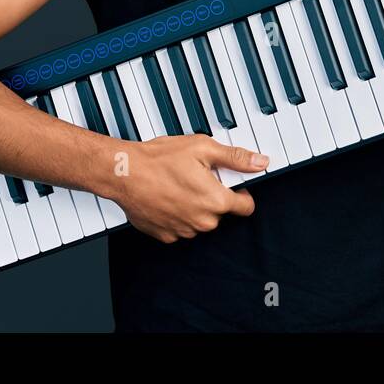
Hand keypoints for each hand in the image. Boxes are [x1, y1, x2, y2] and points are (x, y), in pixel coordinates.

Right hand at [111, 135, 267, 242]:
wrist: (124, 173)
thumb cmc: (159, 160)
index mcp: (216, 201)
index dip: (242, 192)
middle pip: (221, 212)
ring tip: (180, 185)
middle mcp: (202, 221)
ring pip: (200, 220)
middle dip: (215, 196)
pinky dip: (178, 215)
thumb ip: (236, 158)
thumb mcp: (204, 148)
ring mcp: (183, 231)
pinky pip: (181, 227)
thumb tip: (260, 162)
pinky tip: (168, 197)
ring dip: (195, 206)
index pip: (246, 207)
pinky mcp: (165, 235)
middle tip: (198, 176)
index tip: (232, 183)